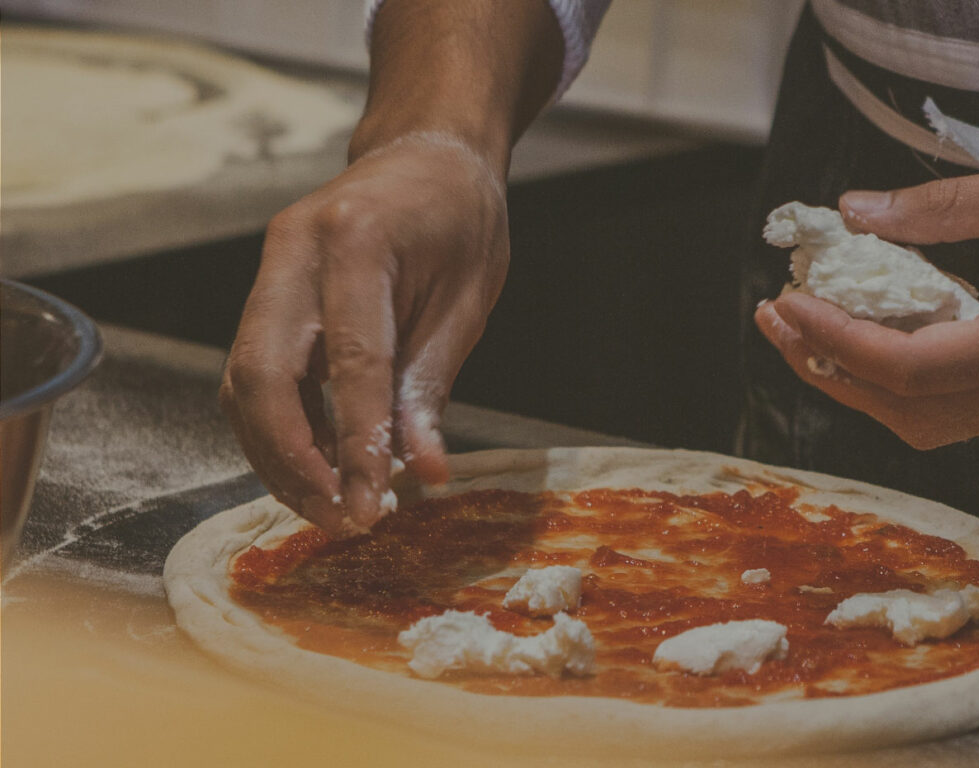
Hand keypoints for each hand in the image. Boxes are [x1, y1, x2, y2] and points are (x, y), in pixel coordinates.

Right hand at [221, 133, 508, 535]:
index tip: (374, 503)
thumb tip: (425, 470)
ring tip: (333, 510)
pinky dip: (279, 432)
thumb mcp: (469, 298)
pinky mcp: (264, 294)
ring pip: (244, 384)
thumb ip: (431, 384)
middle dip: (294, 461)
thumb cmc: (460, 219)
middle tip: (343, 519)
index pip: (349, 358)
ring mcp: (268, 270)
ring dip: (279, 458)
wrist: (425, 154)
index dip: (356, 439)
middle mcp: (292, 251)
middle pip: (262, 375)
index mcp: (356, 240)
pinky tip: (319, 473)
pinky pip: (254, 376)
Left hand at [755, 134, 978, 448]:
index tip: (788, 305)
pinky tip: (884, 332)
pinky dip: (918, 377)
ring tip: (815, 331)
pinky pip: (974, 400)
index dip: (837, 342)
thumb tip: (859, 213)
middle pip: (916, 412)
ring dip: (872, 384)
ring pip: (943, 419)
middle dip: (836, 372)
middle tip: (779, 321)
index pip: (914, 368)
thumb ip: (944, 208)